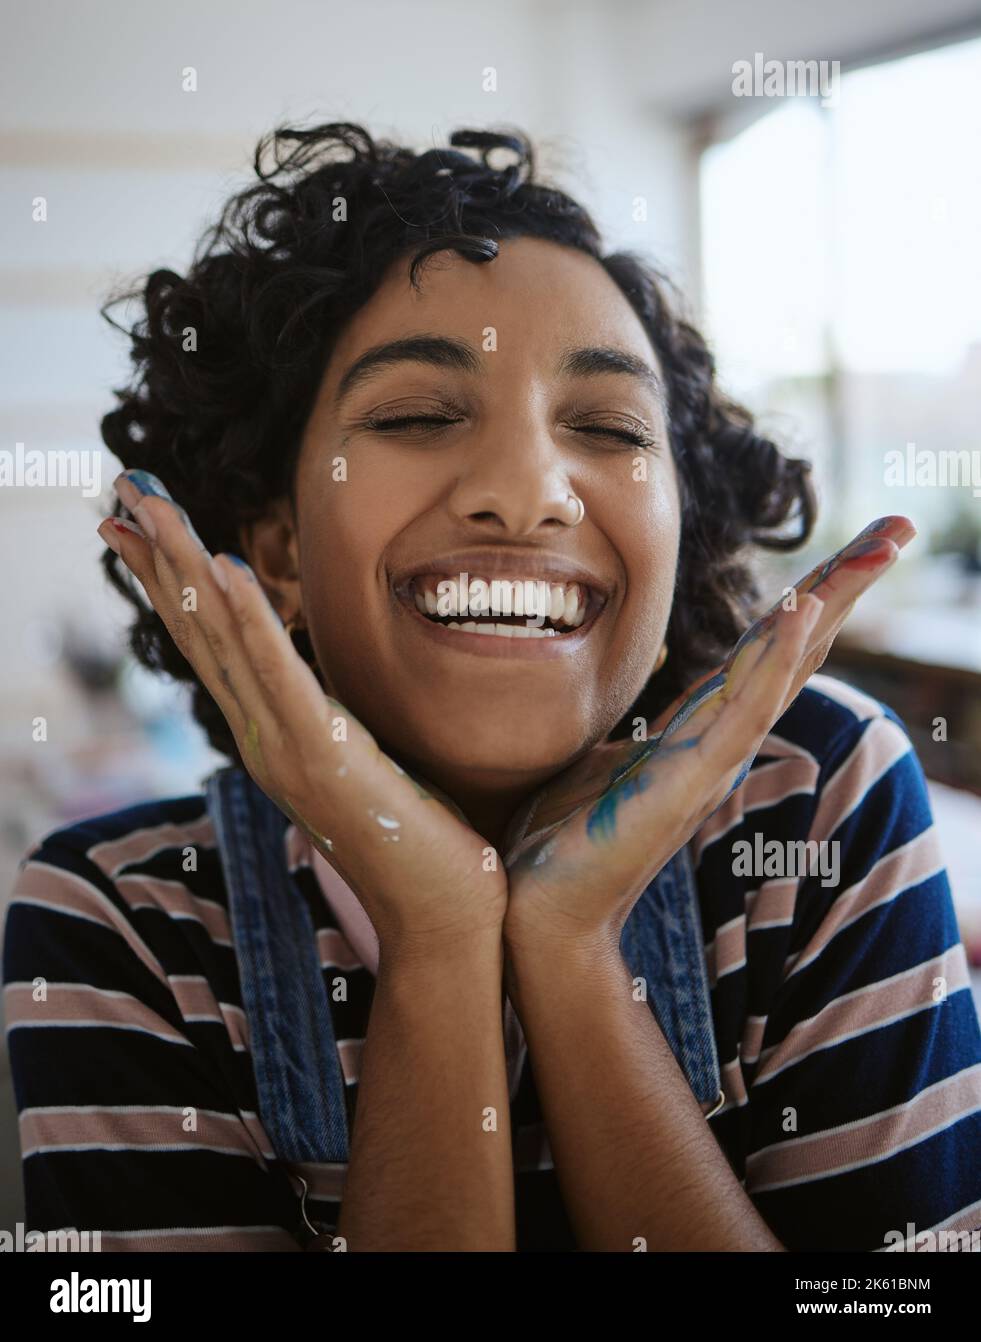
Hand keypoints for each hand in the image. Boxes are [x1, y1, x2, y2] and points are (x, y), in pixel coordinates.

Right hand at [99, 470, 506, 950]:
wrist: (441, 915)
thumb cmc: (413, 840)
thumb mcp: (360, 764)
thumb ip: (329, 723)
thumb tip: (323, 691)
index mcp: (269, 735)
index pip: (207, 645)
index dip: (166, 582)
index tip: (135, 526)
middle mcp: (261, 738)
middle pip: (195, 631)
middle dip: (155, 557)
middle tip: (118, 492)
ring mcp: (284, 747)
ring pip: (221, 640)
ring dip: (181, 566)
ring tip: (147, 506)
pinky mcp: (325, 753)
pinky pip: (278, 673)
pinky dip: (249, 618)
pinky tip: (223, 566)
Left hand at [500, 515, 915, 949]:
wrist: (540, 910)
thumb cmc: (565, 836)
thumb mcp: (600, 755)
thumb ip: (632, 720)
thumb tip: (640, 676)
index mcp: (702, 725)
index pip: (768, 644)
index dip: (812, 591)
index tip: (855, 542)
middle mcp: (721, 737)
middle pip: (796, 643)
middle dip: (846, 581)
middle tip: (900, 524)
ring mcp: (713, 758)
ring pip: (785, 665)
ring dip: (831, 601)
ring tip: (878, 546)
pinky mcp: (690, 780)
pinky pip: (743, 710)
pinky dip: (777, 659)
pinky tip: (802, 611)